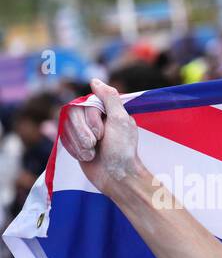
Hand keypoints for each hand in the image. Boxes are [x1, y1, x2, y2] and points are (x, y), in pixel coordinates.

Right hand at [59, 77, 143, 195]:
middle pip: (72, 114)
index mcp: (106, 111)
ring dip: (79, 143)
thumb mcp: (121, 120)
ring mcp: (84, 131)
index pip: (83, 103)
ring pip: (66, 127)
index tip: (102, 133)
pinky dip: (74, 149)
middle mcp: (93, 119)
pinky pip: (63, 139)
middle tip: (97, 143)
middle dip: (83, 133)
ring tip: (93, 153)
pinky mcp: (76, 144)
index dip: (90, 119)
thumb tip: (94, 80)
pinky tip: (86, 156)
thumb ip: (109, 98)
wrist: (117, 177)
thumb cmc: (122, 150)